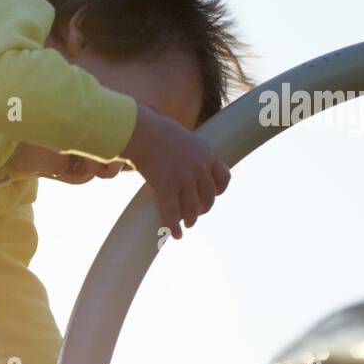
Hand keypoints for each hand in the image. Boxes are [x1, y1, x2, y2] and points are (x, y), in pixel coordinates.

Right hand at [121, 104, 230, 238]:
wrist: (140, 131)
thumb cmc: (153, 128)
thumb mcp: (179, 134)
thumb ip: (184, 147)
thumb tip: (174, 148)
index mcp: (206, 153)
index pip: (223, 176)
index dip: (219, 190)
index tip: (213, 195)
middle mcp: (199, 168)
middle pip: (208, 196)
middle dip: (204, 208)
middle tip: (196, 214)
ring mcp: (184, 179)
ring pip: (193, 207)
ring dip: (191, 219)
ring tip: (187, 225)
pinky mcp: (167, 188)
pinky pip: (173, 212)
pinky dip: (174, 226)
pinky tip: (175, 235)